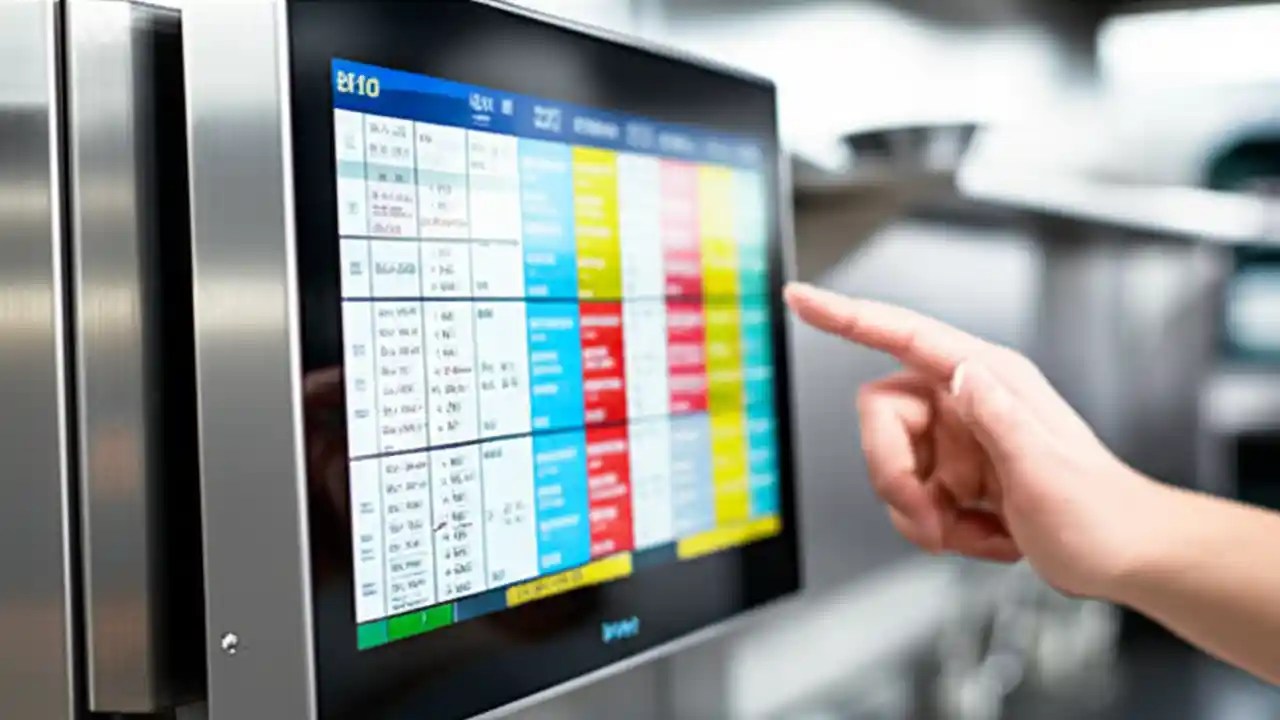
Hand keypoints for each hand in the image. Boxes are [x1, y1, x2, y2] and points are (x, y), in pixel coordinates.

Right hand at [785, 283, 1160, 598]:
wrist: (1124, 556)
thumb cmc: (1101, 514)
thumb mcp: (1047, 469)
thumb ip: (1000, 416)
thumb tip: (959, 371)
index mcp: (989, 379)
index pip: (904, 335)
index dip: (847, 315)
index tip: (801, 298)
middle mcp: (968, 400)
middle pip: (880, 419)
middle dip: (893, 478)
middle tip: (929, 520)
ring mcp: (960, 438)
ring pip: (891, 465)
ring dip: (921, 513)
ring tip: (972, 532)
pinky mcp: (956, 473)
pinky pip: (911, 497)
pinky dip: (940, 527)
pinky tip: (985, 534)